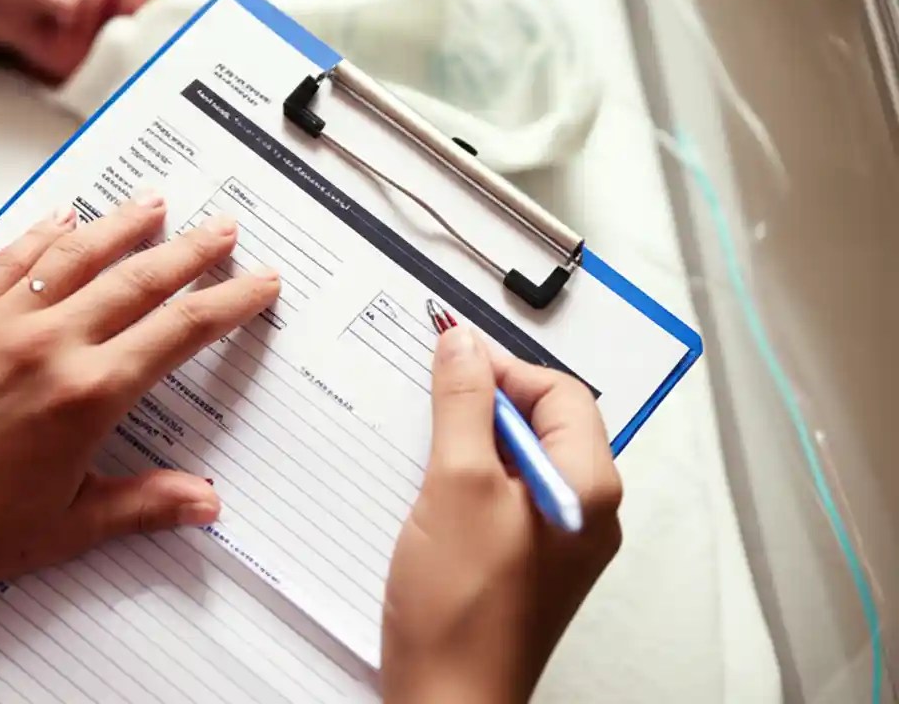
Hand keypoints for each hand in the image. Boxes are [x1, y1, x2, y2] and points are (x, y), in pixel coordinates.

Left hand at [0, 194, 278, 612]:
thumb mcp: (72, 526)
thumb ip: (145, 504)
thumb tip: (206, 501)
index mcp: (88, 397)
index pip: (179, 332)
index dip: (228, 304)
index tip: (258, 284)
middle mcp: (50, 347)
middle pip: (138, 281)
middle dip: (190, 251)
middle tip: (223, 230)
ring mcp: (1, 326)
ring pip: (76, 256)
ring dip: (123, 225)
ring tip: (156, 202)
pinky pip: (10, 262)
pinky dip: (42, 234)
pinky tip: (65, 217)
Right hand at [382, 327, 622, 702]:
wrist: (447, 700)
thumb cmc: (461, 611)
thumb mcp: (456, 484)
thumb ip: (462, 404)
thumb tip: (463, 346)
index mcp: (588, 487)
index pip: (560, 391)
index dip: (504, 368)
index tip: (450, 359)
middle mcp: (584, 511)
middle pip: (542, 422)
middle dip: (486, 400)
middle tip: (433, 393)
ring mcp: (554, 539)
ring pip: (517, 459)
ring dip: (470, 438)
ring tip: (425, 443)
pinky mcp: (521, 561)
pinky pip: (501, 497)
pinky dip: (466, 477)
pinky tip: (428, 489)